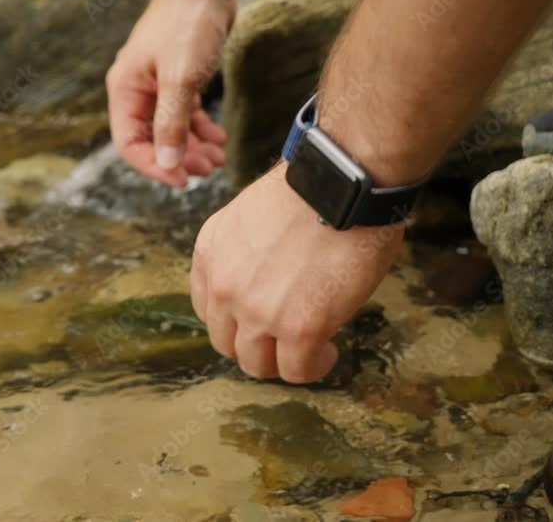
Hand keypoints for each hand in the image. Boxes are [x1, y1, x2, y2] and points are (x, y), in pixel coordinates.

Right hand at [106, 0, 232, 187]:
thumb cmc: (187, 24)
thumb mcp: (180, 79)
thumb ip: (172, 123)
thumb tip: (167, 162)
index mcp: (125, 90)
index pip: (130, 144)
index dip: (154, 166)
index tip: (182, 180)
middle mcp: (138, 90)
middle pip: (152, 140)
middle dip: (179, 158)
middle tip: (207, 170)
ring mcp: (158, 85)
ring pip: (171, 130)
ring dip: (193, 148)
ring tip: (218, 159)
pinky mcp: (179, 79)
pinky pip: (185, 114)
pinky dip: (201, 129)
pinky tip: (219, 138)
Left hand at [190, 164, 405, 382]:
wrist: (344, 181)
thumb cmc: (315, 187)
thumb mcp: (253, 215)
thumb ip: (248, 253)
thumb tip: (270, 278)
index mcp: (210, 252)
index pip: (208, 308)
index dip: (237, 318)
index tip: (261, 315)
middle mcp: (224, 286)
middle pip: (227, 342)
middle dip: (257, 344)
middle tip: (286, 337)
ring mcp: (258, 311)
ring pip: (256, 364)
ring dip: (282, 360)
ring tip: (310, 348)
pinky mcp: (299, 328)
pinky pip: (297, 371)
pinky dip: (313, 366)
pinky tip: (327, 350)